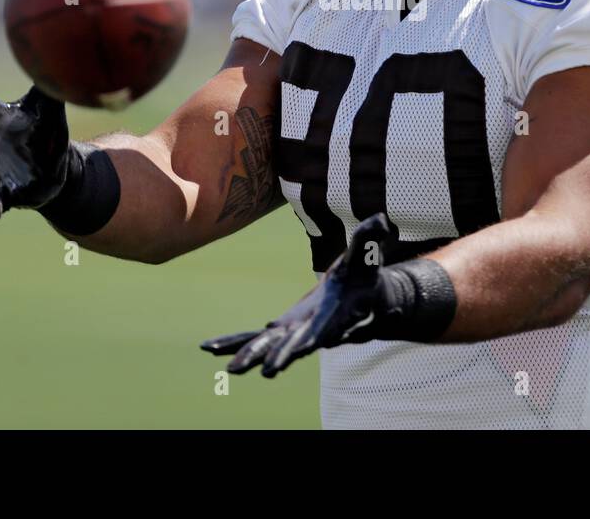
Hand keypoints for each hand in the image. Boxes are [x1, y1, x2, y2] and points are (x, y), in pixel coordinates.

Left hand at [200, 214, 396, 376]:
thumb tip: (380, 219)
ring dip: (251, 355)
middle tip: (268, 370)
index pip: (326, 328)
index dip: (317, 336)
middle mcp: (313, 331)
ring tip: (231, 369)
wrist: (361, 300)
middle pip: (296, 345)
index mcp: (335, 316)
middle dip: (283, 355)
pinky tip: (209, 348)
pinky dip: (234, 342)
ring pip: (269, 346)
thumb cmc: (364, 278)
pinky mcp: (282, 330)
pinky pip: (254, 337)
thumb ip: (370, 240)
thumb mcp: (367, 256)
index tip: (310, 347)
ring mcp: (294, 333)